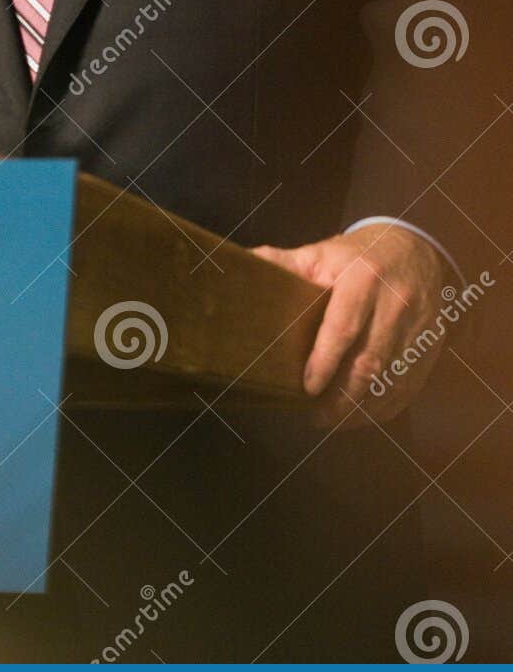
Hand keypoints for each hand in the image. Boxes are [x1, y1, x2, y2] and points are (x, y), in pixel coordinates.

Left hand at [250, 224, 449, 429]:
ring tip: (332, 420)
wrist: (417, 251)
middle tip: (315, 416)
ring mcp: (419, 327)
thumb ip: (283, 263)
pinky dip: (384, 408)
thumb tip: (241, 264)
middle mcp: (396, 303)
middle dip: (342, 398)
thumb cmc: (358, 257)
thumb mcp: (322, 254)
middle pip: (370, 362)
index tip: (306, 387)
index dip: (325, 360)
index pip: (345, 326)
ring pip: (391, 380)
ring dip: (362, 409)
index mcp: (364, 277)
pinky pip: (409, 387)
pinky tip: (361, 416)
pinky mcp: (431, 347)